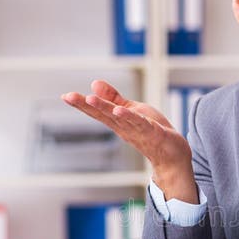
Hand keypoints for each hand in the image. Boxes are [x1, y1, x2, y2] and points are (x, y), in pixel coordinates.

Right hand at [62, 80, 197, 202]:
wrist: (173, 156)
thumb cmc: (151, 132)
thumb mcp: (131, 111)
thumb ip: (113, 98)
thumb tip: (94, 83)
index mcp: (118, 122)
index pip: (97, 111)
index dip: (81, 104)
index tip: (65, 96)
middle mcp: (124, 128)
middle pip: (103, 114)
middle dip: (86, 105)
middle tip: (69, 96)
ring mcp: (137, 131)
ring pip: (118, 118)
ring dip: (104, 109)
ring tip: (90, 99)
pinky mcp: (152, 132)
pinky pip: (139, 123)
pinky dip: (129, 117)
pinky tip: (119, 110)